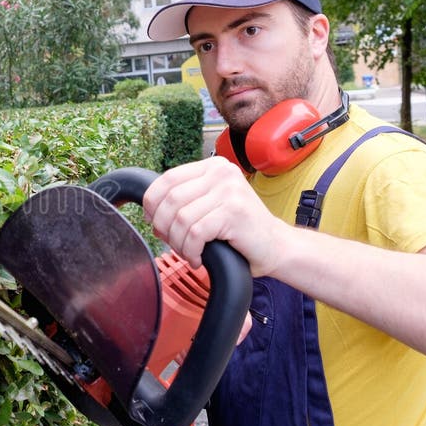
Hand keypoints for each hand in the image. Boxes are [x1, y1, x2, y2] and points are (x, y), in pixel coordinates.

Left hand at [142, 156, 285, 276]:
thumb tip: (149, 211)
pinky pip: (194, 233)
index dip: (152, 203)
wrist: (276, 246)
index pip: (167, 179)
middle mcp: (221, 173)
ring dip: (178, 243)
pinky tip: (197, 258)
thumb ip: (185, 198)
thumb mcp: (210, 204)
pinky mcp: (234, 212)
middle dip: (163, 226)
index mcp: (213, 166)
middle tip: (172, 242)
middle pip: (170, 200)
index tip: (152, 220)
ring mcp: (229, 191)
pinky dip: (190, 251)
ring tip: (188, 252)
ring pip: (180, 219)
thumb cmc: (239, 229)